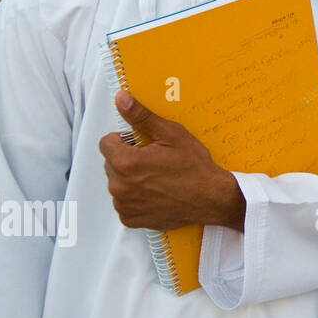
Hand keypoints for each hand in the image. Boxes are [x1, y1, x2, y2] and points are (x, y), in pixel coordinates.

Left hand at [98, 90, 245, 230]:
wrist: (212, 199)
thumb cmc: (194, 167)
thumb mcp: (171, 134)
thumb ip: (141, 116)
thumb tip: (122, 99)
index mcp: (126, 162)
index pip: (106, 143)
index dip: (125, 140)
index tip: (142, 144)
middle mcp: (119, 186)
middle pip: (111, 163)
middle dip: (127, 159)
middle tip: (154, 161)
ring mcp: (124, 204)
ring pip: (117, 183)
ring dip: (130, 179)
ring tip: (157, 178)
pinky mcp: (130, 218)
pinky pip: (124, 202)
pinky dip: (136, 197)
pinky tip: (156, 193)